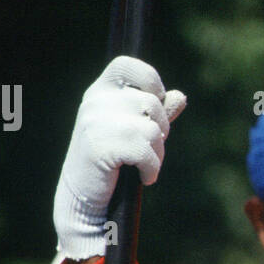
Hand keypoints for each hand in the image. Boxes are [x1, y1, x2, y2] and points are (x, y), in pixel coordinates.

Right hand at [53, 56, 186, 258]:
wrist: (83, 198)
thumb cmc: (110, 163)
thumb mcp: (133, 133)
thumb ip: (156, 114)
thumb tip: (180, 96)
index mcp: (100, 92)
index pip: (128, 65)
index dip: (150, 80)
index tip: (156, 103)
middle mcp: (95, 101)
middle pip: (151, 103)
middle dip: (161, 130)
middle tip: (149, 150)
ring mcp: (95, 121)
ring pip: (152, 128)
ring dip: (157, 153)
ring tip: (144, 166)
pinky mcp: (100, 145)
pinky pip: (145, 151)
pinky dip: (152, 168)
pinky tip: (144, 178)